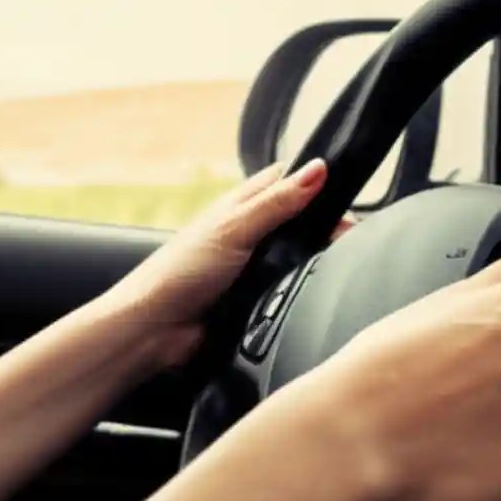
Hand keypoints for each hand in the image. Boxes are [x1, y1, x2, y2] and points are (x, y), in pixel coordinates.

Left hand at [98, 159, 348, 349]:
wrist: (155, 330)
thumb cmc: (178, 273)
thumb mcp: (235, 228)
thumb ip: (278, 202)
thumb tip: (317, 169)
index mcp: (242, 205)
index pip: (288, 179)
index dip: (316, 178)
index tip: (345, 187)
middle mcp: (250, 232)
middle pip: (301, 220)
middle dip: (322, 226)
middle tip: (344, 234)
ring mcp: (255, 266)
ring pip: (301, 256)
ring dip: (312, 260)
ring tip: (331, 261)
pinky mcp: (259, 298)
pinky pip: (292, 289)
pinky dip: (301, 290)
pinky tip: (310, 292)